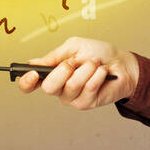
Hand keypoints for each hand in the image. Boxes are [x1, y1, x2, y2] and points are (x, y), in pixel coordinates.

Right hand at [17, 36, 139, 109]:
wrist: (122, 63)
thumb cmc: (99, 54)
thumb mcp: (75, 47)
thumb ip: (54, 56)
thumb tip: (33, 63)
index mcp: (53, 73)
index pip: (30, 84)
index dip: (26, 81)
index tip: (32, 73)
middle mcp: (59, 87)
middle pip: (49, 87)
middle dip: (64, 70)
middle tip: (75, 62)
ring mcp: (72, 97)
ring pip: (71, 86)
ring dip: (86, 70)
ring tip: (95, 64)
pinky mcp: (86, 103)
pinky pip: (87, 90)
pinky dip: (97, 76)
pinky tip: (102, 73)